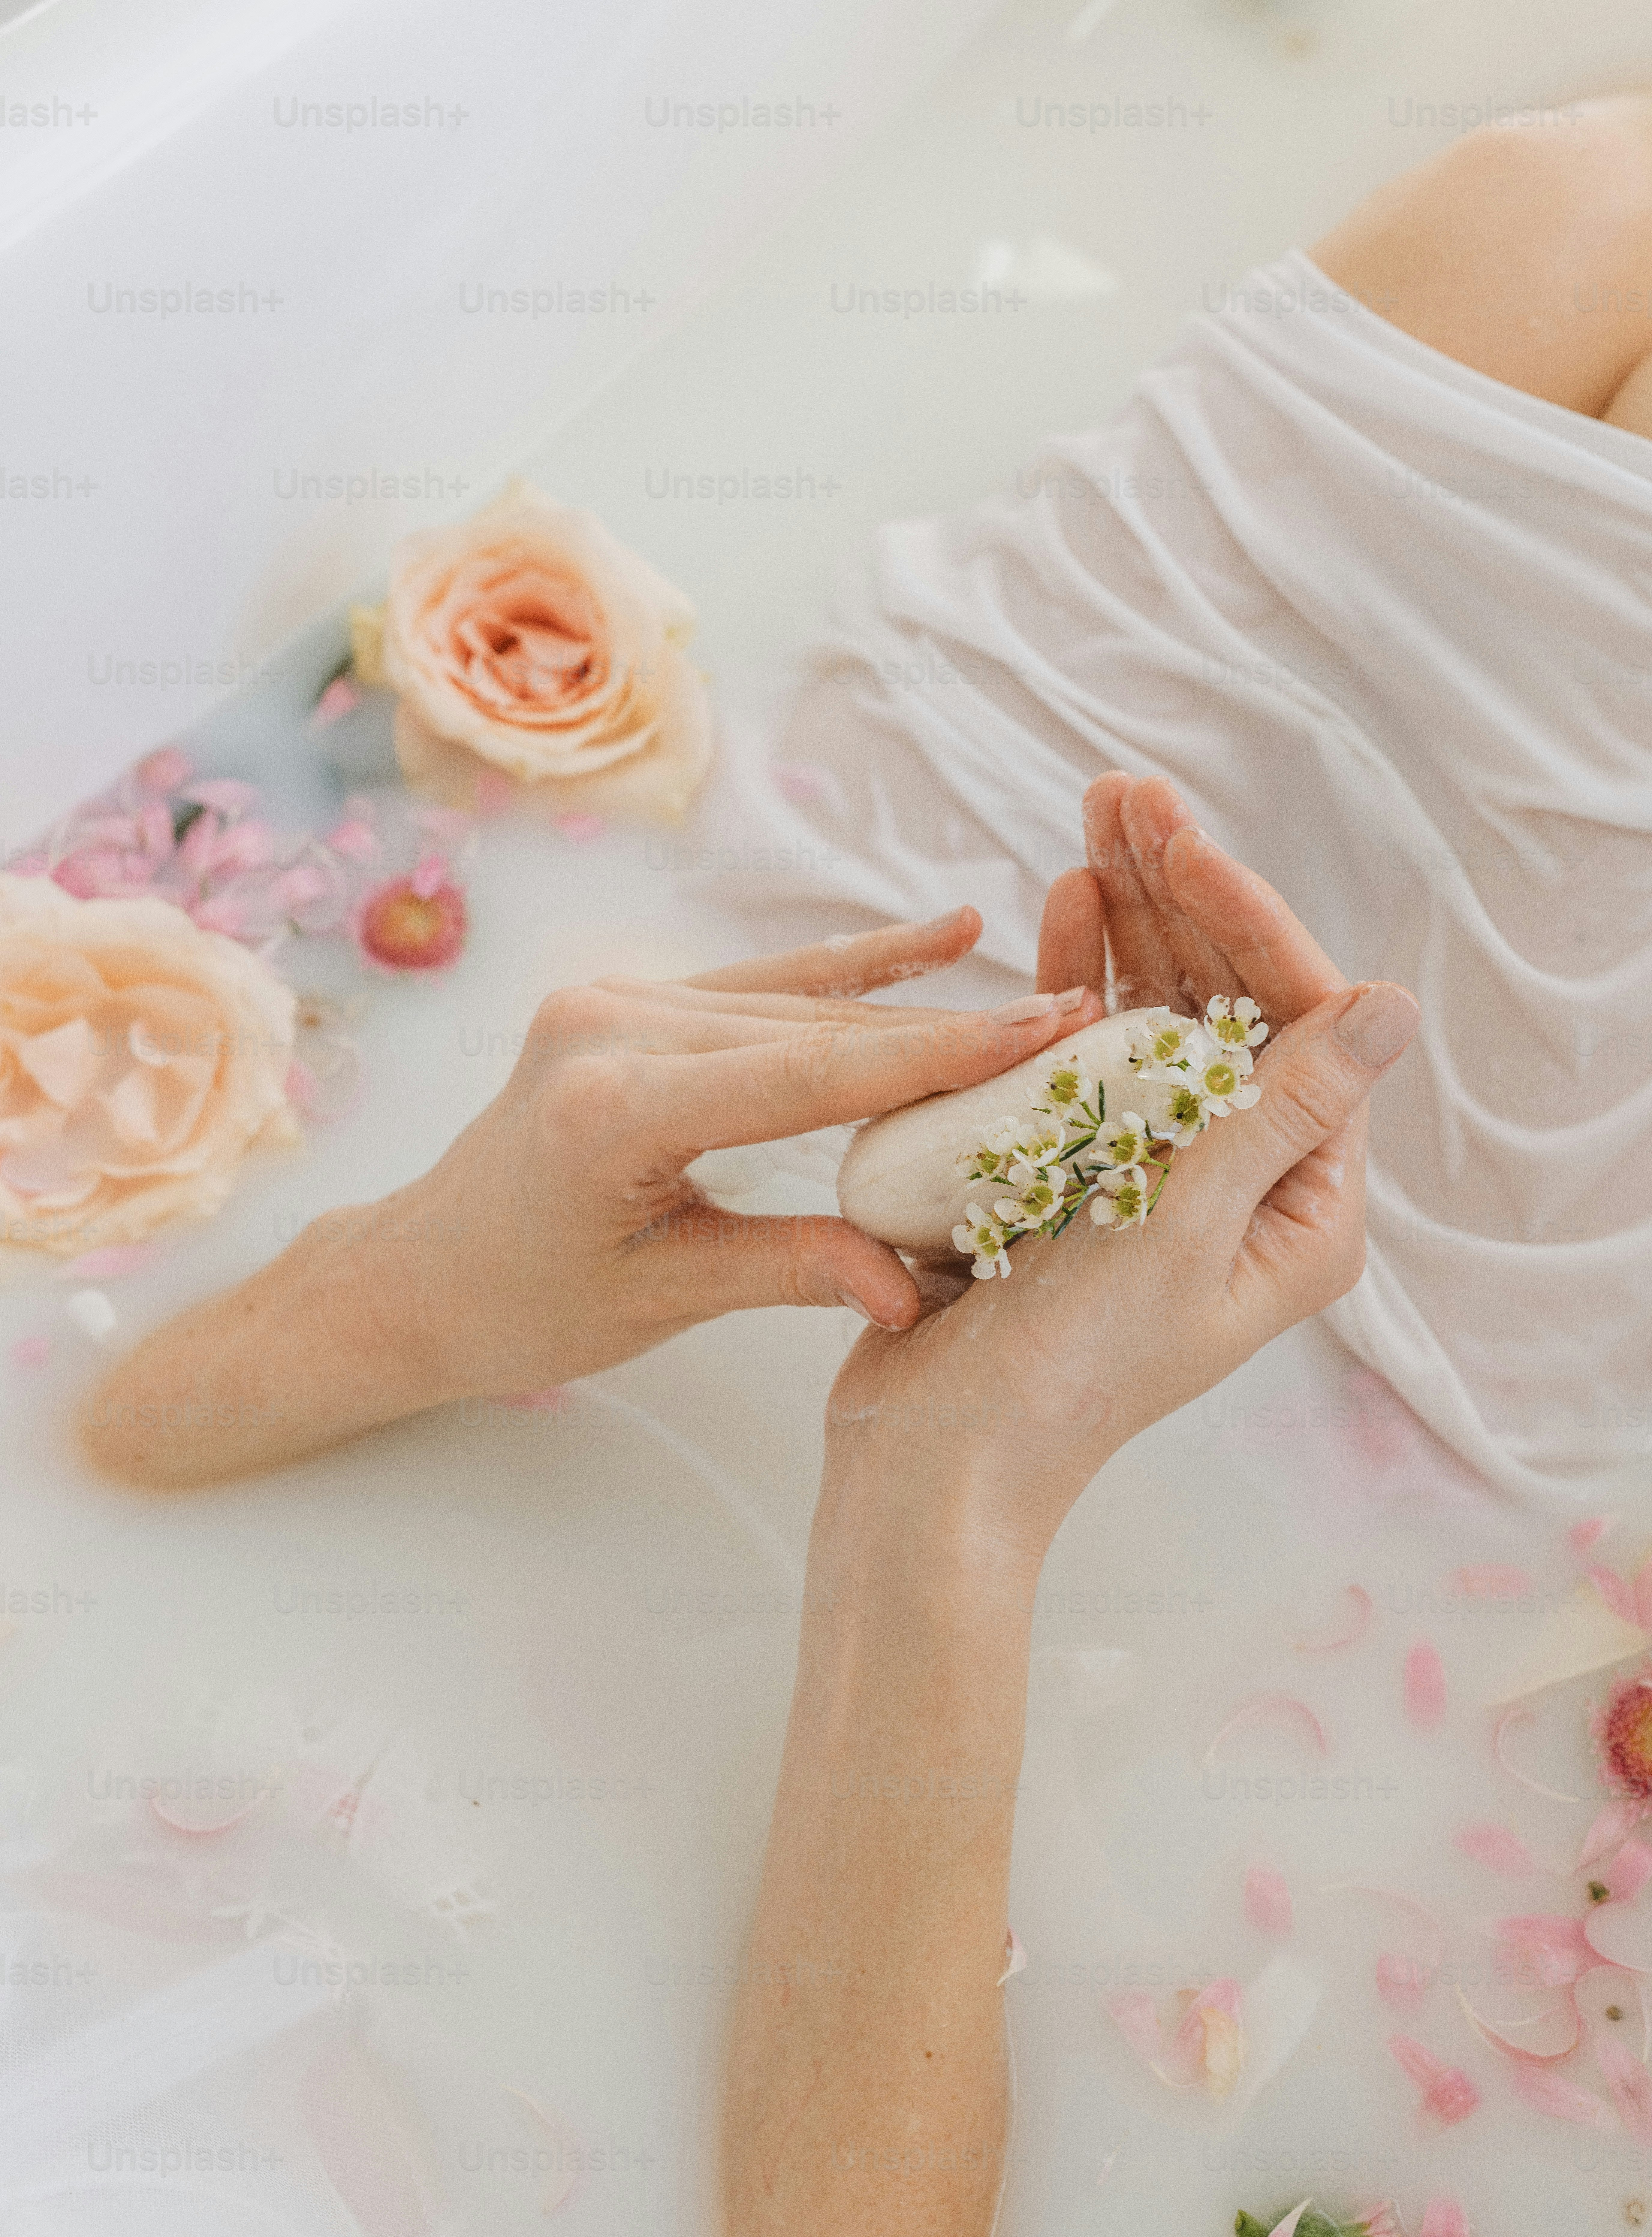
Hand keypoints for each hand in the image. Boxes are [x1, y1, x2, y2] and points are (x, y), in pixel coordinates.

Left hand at [84, 911, 1101, 1482]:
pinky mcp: (628, 1007)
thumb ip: (784, 1271)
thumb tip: (909, 1288)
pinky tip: (936, 932)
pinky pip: (759, 989)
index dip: (936, 1053)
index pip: (811, 1073)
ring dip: (913, 1015)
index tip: (1043, 1027)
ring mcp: (616, 1006)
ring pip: (796, 1009)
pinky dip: (847, 970)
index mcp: (615, 1107)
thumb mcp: (656, 1301)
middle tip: (1073, 1023)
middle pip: (816, 1034)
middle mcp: (612, 1030)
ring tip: (1034, 1001)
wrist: (419, 1274)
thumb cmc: (520, 1304)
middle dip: (950, 1037)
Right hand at [826, 775, 1415, 1553]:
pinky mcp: (1076, 1169)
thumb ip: (1276, 1112)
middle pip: (1224, 1004)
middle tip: (1125, 794)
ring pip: (1156, 1014)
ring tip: (1094, 826)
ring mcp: (1154, 1171)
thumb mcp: (1183, 1231)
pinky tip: (1064, 913)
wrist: (938, 1456)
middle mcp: (1238, 1183)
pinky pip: (1090, 1053)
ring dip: (1128, 918)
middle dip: (1179, 894)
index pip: (1296, 1026)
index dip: (1242, 921)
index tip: (1181, 840)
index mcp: (1297, 1209)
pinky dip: (1077, 983)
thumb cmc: (1065, 1373)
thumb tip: (1391, 1007)